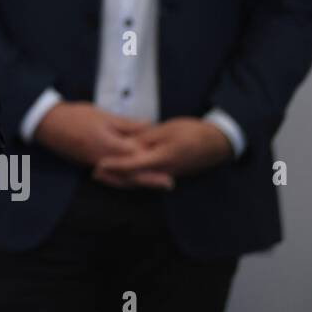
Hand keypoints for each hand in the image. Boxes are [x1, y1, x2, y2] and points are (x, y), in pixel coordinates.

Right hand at [34, 101, 173, 189]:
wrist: (48, 124)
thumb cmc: (75, 116)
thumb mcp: (103, 115)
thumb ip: (127, 124)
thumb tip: (150, 127)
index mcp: (110, 145)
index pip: (137, 155)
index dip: (154, 157)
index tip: (171, 160)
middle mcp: (104, 159)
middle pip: (132, 172)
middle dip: (151, 178)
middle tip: (169, 183)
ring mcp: (95, 165)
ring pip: (121, 178)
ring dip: (138, 182)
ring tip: (155, 185)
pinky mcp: (89, 165)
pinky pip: (110, 178)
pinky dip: (122, 182)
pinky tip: (129, 182)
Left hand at [94, 117, 232, 186]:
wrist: (217, 143)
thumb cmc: (192, 132)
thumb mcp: (167, 130)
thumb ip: (146, 138)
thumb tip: (127, 144)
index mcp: (161, 159)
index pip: (132, 165)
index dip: (114, 165)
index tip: (98, 165)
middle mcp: (163, 172)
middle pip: (133, 178)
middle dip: (113, 177)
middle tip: (94, 174)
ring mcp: (167, 175)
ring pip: (139, 180)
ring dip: (120, 179)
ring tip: (102, 175)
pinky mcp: (169, 173)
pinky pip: (147, 178)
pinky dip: (132, 177)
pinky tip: (122, 174)